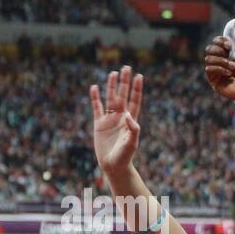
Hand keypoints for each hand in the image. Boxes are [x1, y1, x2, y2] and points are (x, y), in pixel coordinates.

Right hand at [89, 65, 142, 181]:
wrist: (113, 166)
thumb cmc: (125, 156)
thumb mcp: (131, 143)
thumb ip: (133, 129)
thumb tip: (129, 114)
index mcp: (131, 121)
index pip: (134, 101)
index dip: (137, 89)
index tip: (139, 76)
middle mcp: (121, 117)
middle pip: (123, 95)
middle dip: (125, 82)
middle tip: (127, 67)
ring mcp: (110, 119)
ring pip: (110, 99)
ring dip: (112, 86)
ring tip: (113, 73)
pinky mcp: (99, 124)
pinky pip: (97, 108)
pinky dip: (95, 98)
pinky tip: (94, 87)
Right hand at [204, 35, 234, 105]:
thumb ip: (232, 41)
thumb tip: (229, 28)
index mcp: (226, 54)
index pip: (215, 42)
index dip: (220, 41)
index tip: (229, 46)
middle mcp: (219, 61)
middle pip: (209, 49)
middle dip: (219, 51)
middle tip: (230, 57)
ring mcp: (215, 71)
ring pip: (208, 59)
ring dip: (221, 61)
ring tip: (233, 67)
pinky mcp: (213, 81)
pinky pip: (208, 69)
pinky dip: (219, 69)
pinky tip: (229, 74)